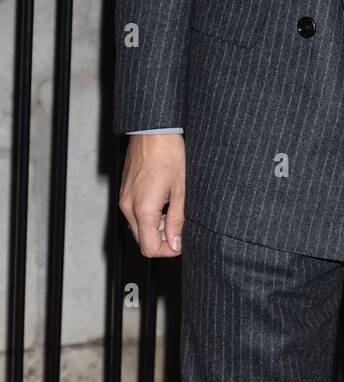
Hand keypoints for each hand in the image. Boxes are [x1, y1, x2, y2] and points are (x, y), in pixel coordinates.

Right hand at [119, 132, 184, 257]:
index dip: (167, 251)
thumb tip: (176, 243)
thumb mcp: (180, 190)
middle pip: (142, 240)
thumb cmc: (168, 154)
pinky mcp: (124, 191)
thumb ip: (177, 220)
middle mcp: (128, 207)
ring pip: (138, 227)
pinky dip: (148, 215)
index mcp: (143, 209)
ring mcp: (124, 198)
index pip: (149, 248)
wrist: (153, 130)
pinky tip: (163, 200)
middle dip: (162, 239)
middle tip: (179, 225)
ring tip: (172, 208)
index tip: (180, 243)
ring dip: (155, 227)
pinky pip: (134, 213)